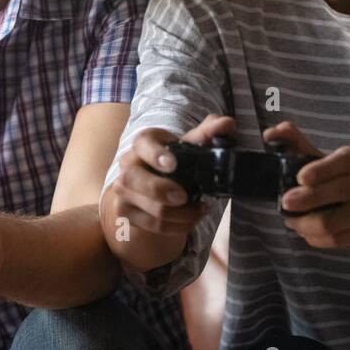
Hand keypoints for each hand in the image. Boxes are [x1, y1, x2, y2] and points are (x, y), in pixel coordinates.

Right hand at [104, 114, 233, 242]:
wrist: (153, 185)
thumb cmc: (174, 161)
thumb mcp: (190, 146)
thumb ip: (208, 133)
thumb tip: (227, 123)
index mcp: (143, 143)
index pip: (143, 143)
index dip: (156, 154)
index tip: (173, 165)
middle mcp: (127, 165)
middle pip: (135, 180)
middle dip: (162, 190)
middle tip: (186, 196)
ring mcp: (122, 190)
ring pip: (150, 208)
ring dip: (181, 214)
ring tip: (200, 210)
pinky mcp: (125, 212)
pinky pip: (153, 226)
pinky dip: (177, 227)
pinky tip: (191, 221)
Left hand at [265, 121, 349, 250]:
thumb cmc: (337, 181)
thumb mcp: (318, 161)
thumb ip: (294, 143)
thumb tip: (271, 134)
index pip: (343, 160)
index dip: (322, 169)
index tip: (301, 178)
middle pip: (341, 191)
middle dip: (309, 199)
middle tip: (285, 204)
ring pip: (334, 222)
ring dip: (305, 225)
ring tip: (292, 221)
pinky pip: (336, 240)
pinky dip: (316, 238)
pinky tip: (307, 232)